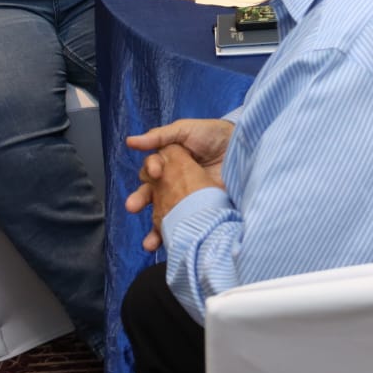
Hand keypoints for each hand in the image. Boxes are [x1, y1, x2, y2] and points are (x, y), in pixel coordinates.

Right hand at [125, 119, 233, 250]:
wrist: (242, 146)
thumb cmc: (213, 134)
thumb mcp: (186, 130)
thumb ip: (160, 136)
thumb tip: (130, 141)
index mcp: (167, 163)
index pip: (150, 170)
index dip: (150, 171)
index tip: (156, 172)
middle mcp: (172, 182)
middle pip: (150, 194)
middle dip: (139, 200)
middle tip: (132, 206)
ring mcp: (185, 197)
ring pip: (164, 214)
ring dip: (154, 228)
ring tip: (149, 240)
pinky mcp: (200, 208)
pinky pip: (185, 223)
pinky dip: (176, 235)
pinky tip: (169, 243)